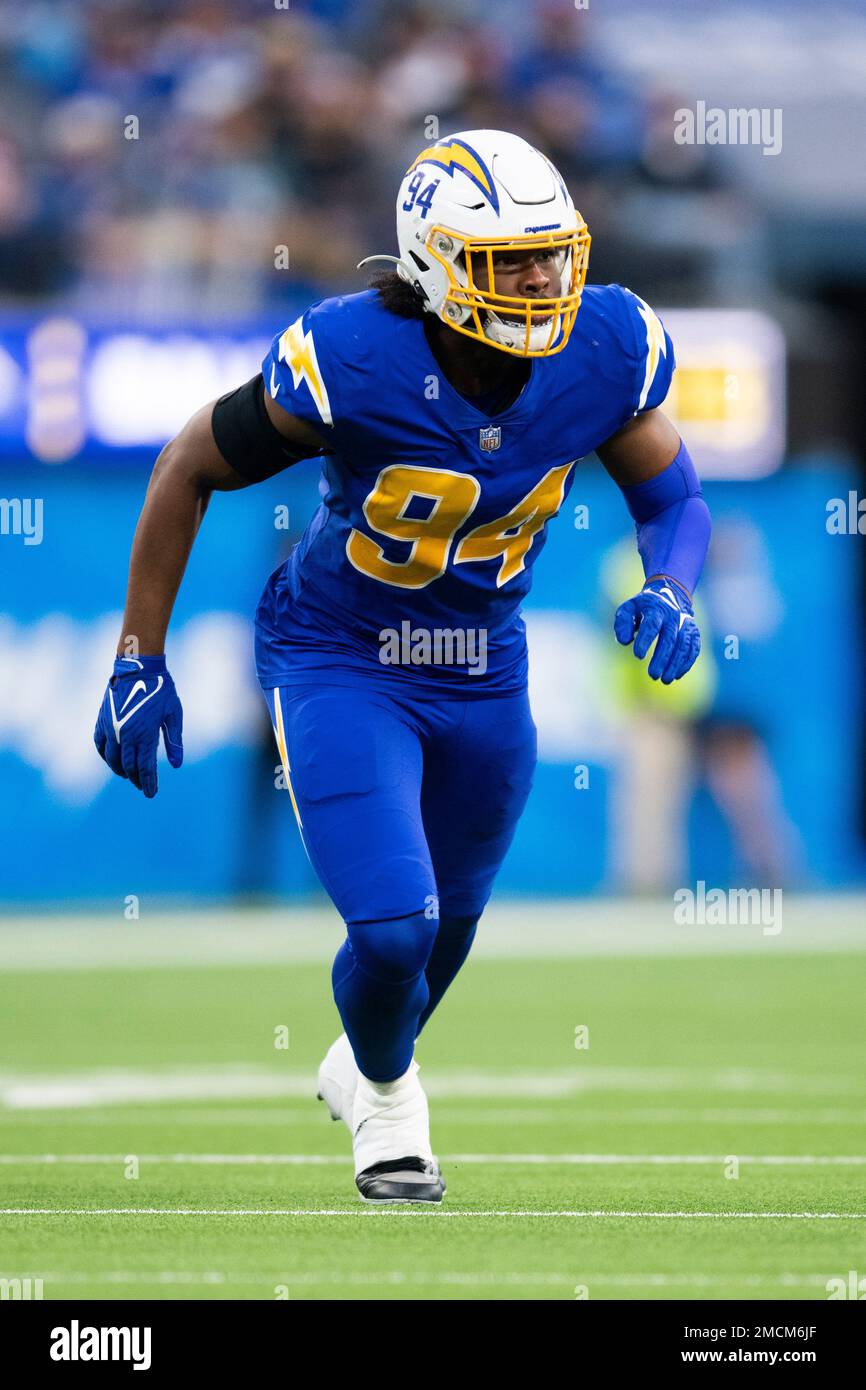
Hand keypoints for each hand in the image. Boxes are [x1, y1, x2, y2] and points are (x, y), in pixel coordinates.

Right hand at [94, 655, 183, 796]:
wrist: (137, 667)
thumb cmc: (161, 689)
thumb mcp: (174, 714)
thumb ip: (174, 740)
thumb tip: (176, 765)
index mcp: (145, 734)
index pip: (145, 768)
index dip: (149, 783)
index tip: (151, 794)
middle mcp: (125, 734)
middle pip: (128, 767)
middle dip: (136, 779)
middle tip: (143, 786)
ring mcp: (111, 728)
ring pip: (112, 759)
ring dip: (120, 770)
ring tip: (129, 776)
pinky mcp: (102, 720)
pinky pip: (99, 745)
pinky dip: (105, 755)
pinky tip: (112, 759)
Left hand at [614, 577, 700, 683]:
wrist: (669, 593)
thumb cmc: (643, 607)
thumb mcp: (628, 609)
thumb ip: (622, 623)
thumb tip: (624, 641)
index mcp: (655, 608)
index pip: (652, 624)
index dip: (645, 640)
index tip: (638, 656)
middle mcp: (673, 615)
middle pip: (669, 637)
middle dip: (662, 658)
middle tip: (652, 675)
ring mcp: (685, 623)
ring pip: (683, 644)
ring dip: (675, 663)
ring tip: (665, 680)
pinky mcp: (693, 631)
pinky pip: (693, 647)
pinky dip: (687, 662)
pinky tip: (677, 675)